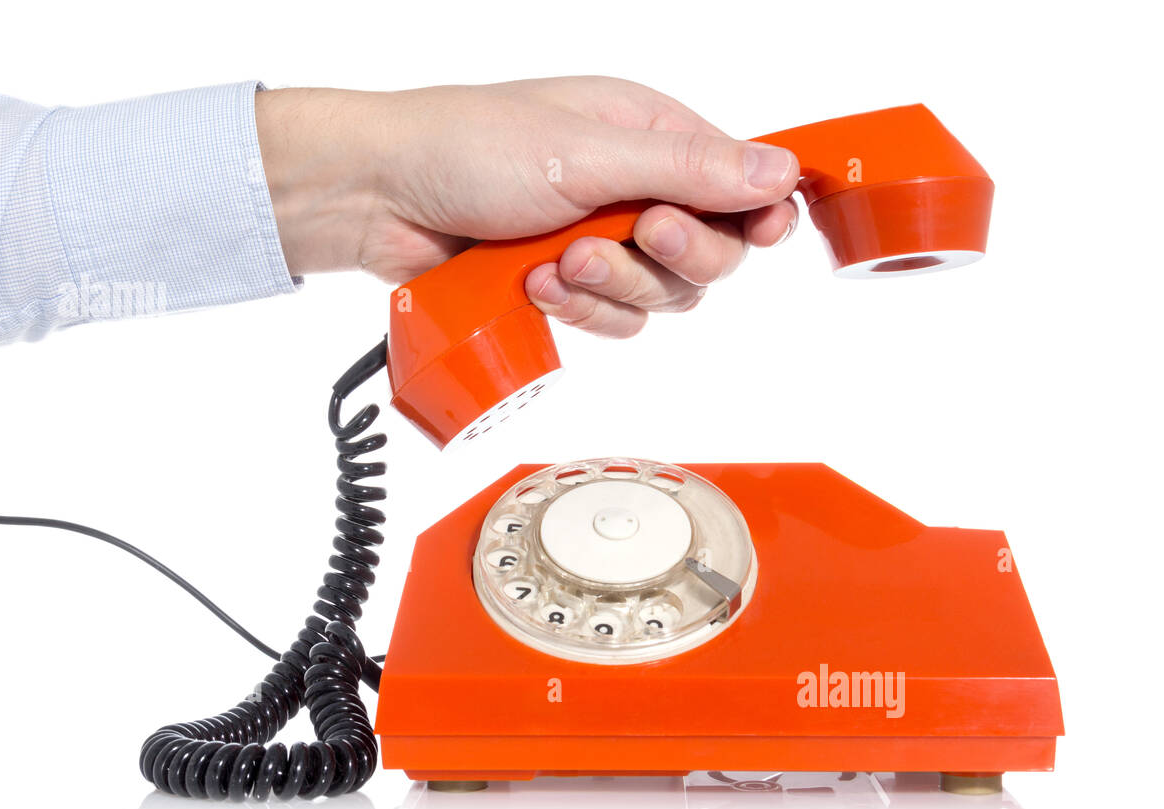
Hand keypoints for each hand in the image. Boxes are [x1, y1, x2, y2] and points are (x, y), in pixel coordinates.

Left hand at [256, 77, 798, 337]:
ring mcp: (601, 240)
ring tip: (561, 261)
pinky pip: (614, 321)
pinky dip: (581, 312)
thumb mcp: (588, 152)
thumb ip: (689, 170)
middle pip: (713, 251)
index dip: (759, 211)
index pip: (739, 180)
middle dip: (675, 254)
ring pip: (664, 295)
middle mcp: (634, 185)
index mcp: (648, 132)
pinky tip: (538, 285)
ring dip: (615, 286)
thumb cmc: (468, 147)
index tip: (765, 231)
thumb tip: (782, 172)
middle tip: (636, 233)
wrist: (381, 199)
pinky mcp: (568, 287)